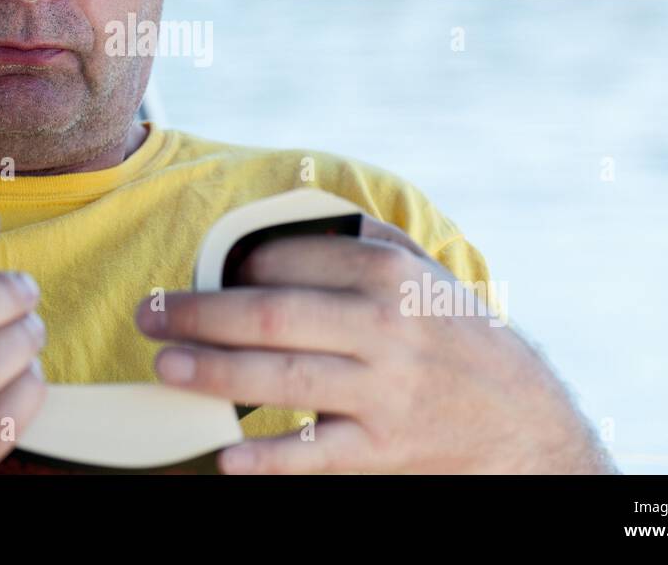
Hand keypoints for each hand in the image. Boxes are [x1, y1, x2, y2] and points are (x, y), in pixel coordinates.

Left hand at [134, 219, 615, 473]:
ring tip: (163, 367)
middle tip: (148, 315)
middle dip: (197, 314)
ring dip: (212, 374)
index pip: (286, 261)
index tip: (201, 273)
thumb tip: (289, 207)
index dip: (232, 268)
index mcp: (386, 273)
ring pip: (281, 381)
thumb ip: (360, 236)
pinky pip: (316, 454)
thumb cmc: (452, 331)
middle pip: (270, 317)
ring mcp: (384, 390)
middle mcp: (384, 327)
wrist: (520, 416)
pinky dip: (271, 460)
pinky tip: (227, 458)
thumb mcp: (420, 270)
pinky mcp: (383, 447)